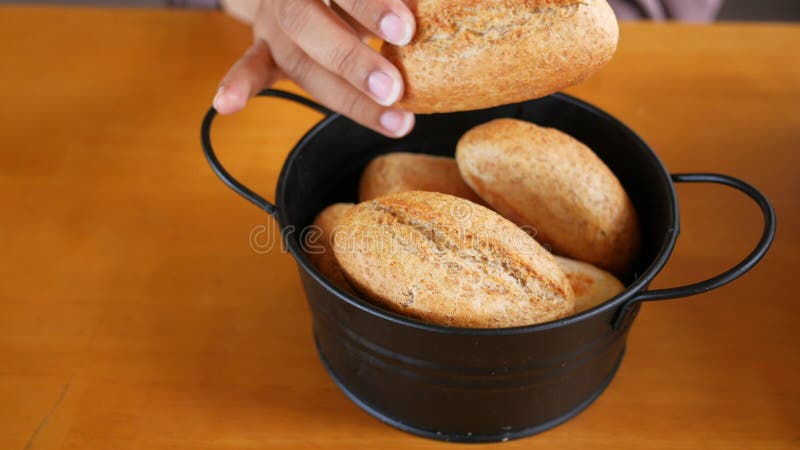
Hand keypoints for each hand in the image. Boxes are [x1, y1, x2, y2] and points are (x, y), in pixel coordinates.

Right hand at [214, 0, 415, 137]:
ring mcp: (276, 25)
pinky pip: (250, 66)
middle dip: (354, 61)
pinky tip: (226, 104)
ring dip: (346, 97)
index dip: (371, 7)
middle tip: (395, 90)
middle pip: (315, 28)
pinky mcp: (265, 50)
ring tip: (394, 123)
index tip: (406, 29)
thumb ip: (398, 1)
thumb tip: (449, 4)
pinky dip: (238, 84)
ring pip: (301, 61)